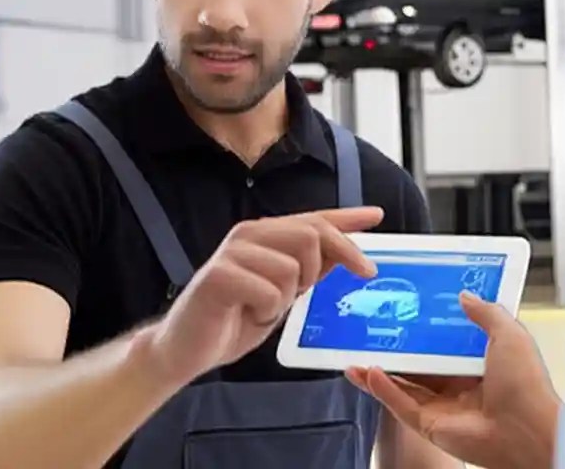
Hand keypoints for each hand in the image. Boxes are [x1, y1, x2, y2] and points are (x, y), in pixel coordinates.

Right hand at [145, 207, 382, 385]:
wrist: (187, 347)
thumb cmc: (234, 318)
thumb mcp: (283, 292)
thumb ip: (310, 268)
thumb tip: (345, 251)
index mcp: (264, 233)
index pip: (314, 220)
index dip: (347, 220)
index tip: (377, 217)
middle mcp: (249, 233)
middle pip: (311, 236)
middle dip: (315, 272)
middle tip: (294, 295)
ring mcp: (233, 251)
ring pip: (293, 269)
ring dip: (284, 300)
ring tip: (259, 308)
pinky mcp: (220, 275)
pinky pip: (271, 293)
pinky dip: (266, 313)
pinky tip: (245, 315)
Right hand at [346, 293, 562, 468]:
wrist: (526, 432)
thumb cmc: (527, 386)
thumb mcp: (510, 335)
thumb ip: (487, 313)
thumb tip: (465, 296)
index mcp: (481, 366)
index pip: (445, 346)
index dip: (425, 332)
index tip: (406, 314)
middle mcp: (461, 387)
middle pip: (419, 367)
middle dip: (395, 352)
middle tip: (374, 333)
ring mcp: (444, 408)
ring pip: (403, 386)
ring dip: (380, 371)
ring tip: (357, 355)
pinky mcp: (431, 426)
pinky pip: (401, 406)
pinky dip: (383, 390)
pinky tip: (367, 373)